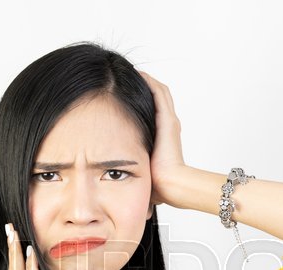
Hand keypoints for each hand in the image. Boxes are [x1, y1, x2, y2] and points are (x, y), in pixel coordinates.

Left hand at [136, 69, 189, 209]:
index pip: (153, 110)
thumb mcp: (139, 167)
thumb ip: (130, 164)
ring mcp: (170, 121)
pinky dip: (149, 82)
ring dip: (146, 80)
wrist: (171, 185)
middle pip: (157, 97)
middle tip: (125, 78)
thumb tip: (111, 172)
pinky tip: (137, 74)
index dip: (141, 99)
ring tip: (130, 72)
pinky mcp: (167, 119)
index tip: (124, 94)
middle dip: (143, 86)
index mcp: (163, 135)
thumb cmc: (157, 183)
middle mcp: (169, 125)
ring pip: (159, 91)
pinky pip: (158, 93)